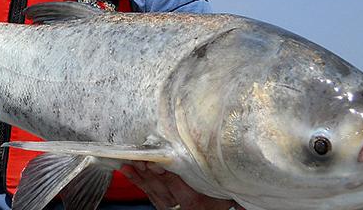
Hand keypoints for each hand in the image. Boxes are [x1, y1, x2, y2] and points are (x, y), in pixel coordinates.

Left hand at [120, 162, 244, 209]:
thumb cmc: (218, 203)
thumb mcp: (225, 195)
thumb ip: (227, 183)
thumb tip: (234, 162)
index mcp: (196, 202)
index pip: (178, 185)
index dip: (165, 173)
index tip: (156, 161)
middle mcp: (181, 206)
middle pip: (161, 187)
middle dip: (148, 172)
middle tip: (138, 158)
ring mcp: (169, 207)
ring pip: (152, 190)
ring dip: (139, 176)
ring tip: (128, 163)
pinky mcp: (162, 206)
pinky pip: (147, 193)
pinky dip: (138, 181)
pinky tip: (128, 170)